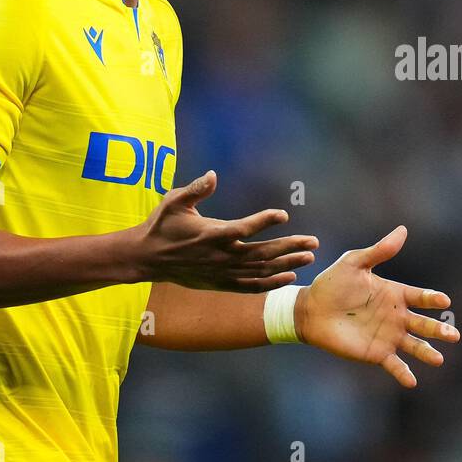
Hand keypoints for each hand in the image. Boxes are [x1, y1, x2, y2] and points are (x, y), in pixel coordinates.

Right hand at [131, 170, 317, 292]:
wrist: (147, 258)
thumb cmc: (162, 225)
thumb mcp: (173, 202)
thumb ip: (195, 189)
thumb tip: (212, 175)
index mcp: (211, 234)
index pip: (243, 229)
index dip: (263, 221)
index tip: (283, 215)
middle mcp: (220, 256)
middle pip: (261, 253)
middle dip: (289, 247)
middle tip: (313, 242)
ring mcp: (222, 272)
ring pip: (260, 271)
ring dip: (287, 264)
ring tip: (309, 257)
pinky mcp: (220, 283)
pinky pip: (250, 286)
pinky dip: (271, 283)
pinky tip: (290, 277)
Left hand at [296, 225, 458, 386]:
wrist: (310, 310)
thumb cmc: (332, 284)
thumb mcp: (355, 262)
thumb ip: (378, 251)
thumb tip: (403, 230)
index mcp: (395, 294)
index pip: (420, 297)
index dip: (432, 299)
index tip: (444, 302)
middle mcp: (396, 317)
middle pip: (423, 324)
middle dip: (439, 330)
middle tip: (454, 335)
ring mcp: (388, 337)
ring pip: (414, 346)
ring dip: (427, 352)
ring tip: (438, 359)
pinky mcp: (376, 354)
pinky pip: (394, 365)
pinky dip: (403, 373)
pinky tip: (412, 381)